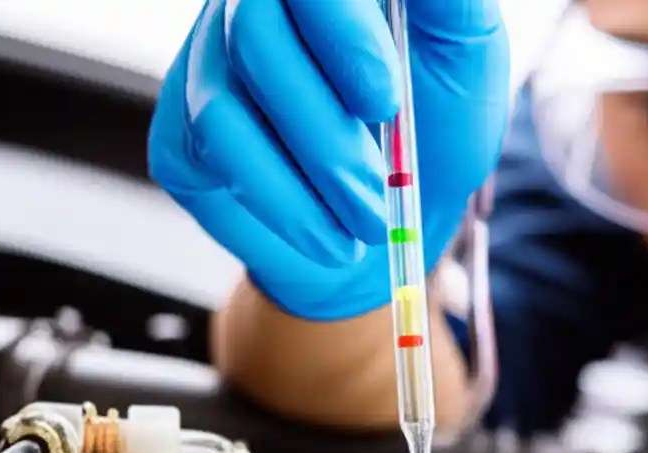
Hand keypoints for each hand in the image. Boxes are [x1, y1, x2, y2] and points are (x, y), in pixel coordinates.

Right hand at [148, 0, 509, 318]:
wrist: (401, 218)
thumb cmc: (438, 126)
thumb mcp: (467, 56)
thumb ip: (448, 2)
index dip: (341, 31)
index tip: (385, 100)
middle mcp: (250, 8)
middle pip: (254, 37)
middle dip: (325, 134)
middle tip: (378, 194)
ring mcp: (206, 68)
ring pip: (225, 110)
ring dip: (306, 185)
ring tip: (363, 226)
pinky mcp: (180, 134)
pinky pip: (207, 160)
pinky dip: (278, 207)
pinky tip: (325, 234)